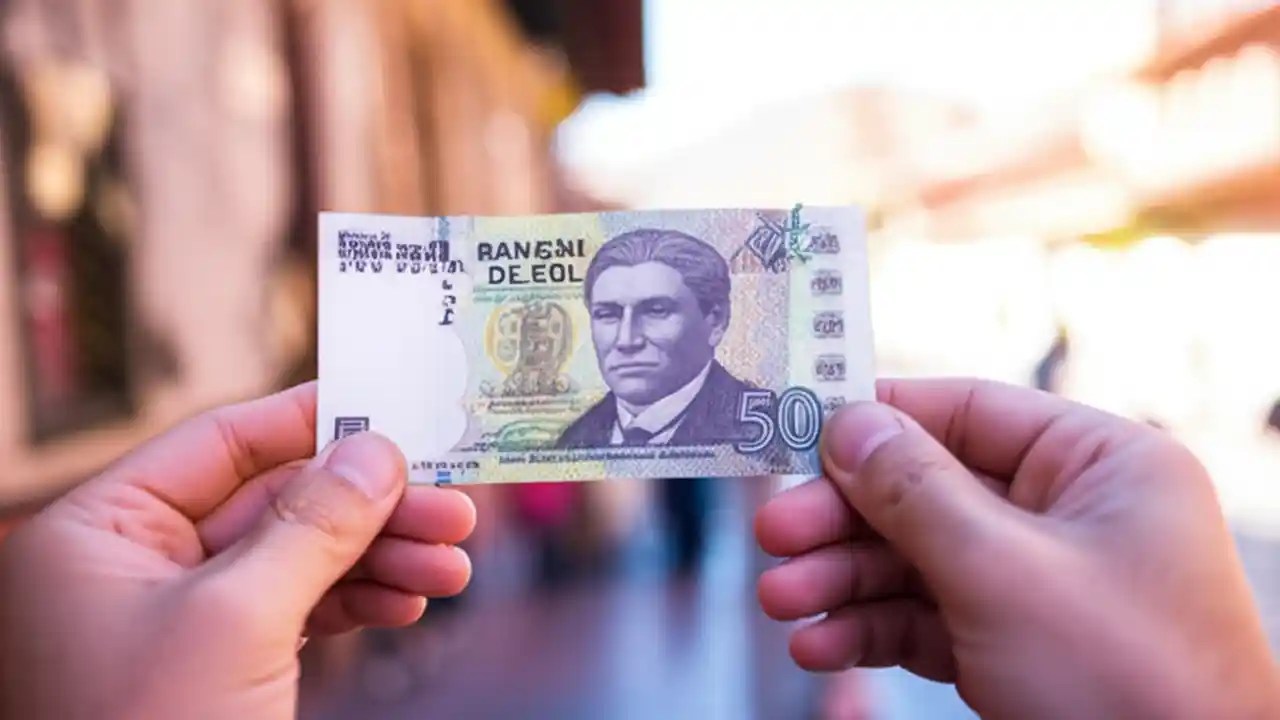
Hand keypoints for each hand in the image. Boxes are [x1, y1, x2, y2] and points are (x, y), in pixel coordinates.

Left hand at [0, 382, 475, 718]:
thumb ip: (312, 527)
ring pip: (299, 560)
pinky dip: (358, 603)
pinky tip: (411, 600)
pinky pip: (298, 611)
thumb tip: (375, 452)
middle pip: (277, 504)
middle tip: (453, 506)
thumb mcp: (237, 621)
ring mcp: (178, 620)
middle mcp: (134, 566)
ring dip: (382, 558)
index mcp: (98, 533)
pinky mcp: (218, 666)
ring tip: (453, 565)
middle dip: (371, 510)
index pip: (220, 444)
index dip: (312, 424)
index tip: (392, 410)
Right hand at [756, 379, 1279, 718]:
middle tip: (776, 534)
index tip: (798, 430)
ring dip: (844, 581)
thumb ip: (915, 492)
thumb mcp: (1004, 572)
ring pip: (918, 560)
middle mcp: (1070, 515)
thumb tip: (847, 424)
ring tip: (781, 601)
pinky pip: (930, 619)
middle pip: (927, 491)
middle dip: (845, 521)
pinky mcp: (1017, 647)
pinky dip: (873, 629)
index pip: (966, 412)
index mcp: (1099, 466)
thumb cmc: (1129, 685)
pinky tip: (821, 642)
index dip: (877, 420)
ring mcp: (1041, 585)